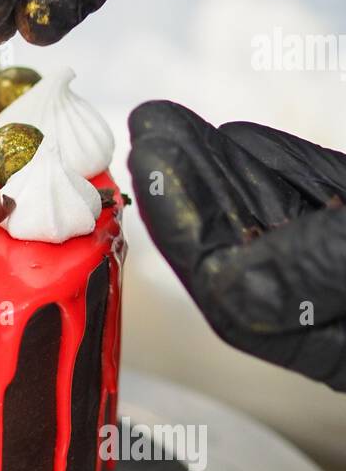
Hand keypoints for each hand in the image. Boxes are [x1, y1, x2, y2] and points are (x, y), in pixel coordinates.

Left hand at [128, 101, 345, 389]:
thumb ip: (312, 271)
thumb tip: (221, 282)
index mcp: (338, 348)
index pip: (234, 297)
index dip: (184, 232)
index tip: (145, 175)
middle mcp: (336, 312)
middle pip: (242, 250)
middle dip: (189, 188)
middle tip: (143, 133)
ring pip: (273, 216)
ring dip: (219, 167)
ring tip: (167, 122)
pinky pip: (316, 197)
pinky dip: (278, 166)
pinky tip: (236, 139)